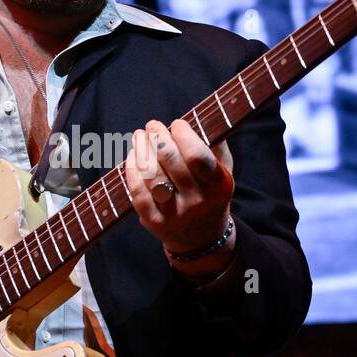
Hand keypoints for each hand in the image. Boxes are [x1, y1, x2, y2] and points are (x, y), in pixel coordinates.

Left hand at [123, 119, 234, 258]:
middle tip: (152, 125)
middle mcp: (198, 202)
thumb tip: (200, 118)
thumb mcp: (224, 172)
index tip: (177, 124)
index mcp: (218, 186)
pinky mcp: (155, 223)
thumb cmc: (210, 193)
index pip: (197, 156)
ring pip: (152, 176)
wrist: (202, 238)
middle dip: (158, 137)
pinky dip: (132, 171)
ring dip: (141, 150)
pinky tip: (132, 156)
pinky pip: (138, 193)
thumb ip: (216, 146)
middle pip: (171, 162)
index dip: (183, 135)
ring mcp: (175, 215)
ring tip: (139, 136)